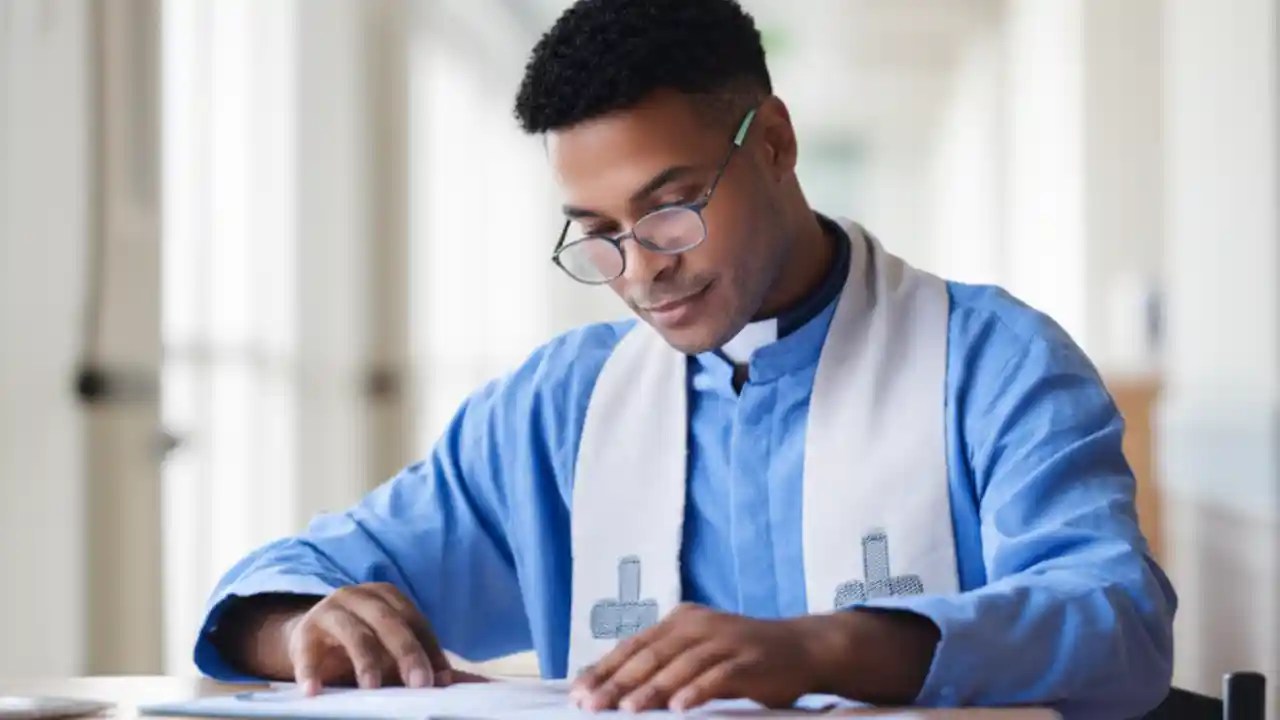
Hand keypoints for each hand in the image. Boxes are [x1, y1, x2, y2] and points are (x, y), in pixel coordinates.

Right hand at [284, 583, 485, 693]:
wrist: (307, 640)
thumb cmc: (362, 646)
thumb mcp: (393, 652)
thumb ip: (428, 664)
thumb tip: (479, 684)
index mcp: (388, 597)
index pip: (415, 621)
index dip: (430, 649)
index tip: (442, 679)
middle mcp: (360, 597)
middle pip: (389, 621)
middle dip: (407, 652)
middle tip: (420, 684)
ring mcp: (330, 611)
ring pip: (353, 632)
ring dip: (364, 660)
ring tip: (372, 687)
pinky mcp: (303, 633)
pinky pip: (307, 652)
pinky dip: (309, 671)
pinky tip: (314, 691)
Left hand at [568, 604, 833, 711]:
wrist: (802, 648)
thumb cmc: (742, 657)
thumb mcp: (699, 652)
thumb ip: (665, 664)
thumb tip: (618, 689)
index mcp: (680, 621)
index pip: (633, 646)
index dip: (603, 669)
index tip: (577, 693)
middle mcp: (699, 626)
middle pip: (650, 655)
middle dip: (617, 682)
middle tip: (591, 705)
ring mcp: (724, 641)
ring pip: (679, 665)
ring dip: (651, 689)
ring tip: (627, 711)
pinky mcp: (748, 660)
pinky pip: (717, 676)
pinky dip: (696, 691)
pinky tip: (679, 708)